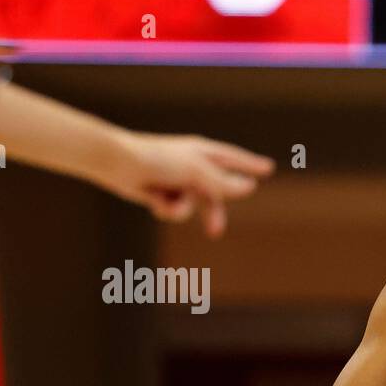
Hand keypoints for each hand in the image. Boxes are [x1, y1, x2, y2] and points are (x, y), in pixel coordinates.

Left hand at [99, 131, 274, 237]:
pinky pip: (175, 210)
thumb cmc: (157, 159)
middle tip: (214, 232)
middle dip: (213, 213)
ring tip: (167, 204)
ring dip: (181, 209)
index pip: (234, 159)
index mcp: (203, 153)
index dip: (251, 165)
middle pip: (216, 194)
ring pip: (194, 206)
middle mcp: (193, 167)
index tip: (268, 168)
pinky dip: (166, 208)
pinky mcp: (162, 193)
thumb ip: (224, 182)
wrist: (117, 163)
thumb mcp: (196, 172)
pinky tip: (152, 198)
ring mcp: (178, 181)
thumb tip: (250, 186)